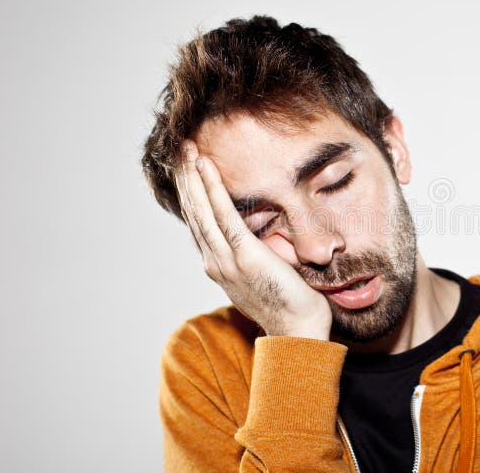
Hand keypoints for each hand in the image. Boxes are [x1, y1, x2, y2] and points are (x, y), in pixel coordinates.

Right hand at [173, 139, 331, 339]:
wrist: (297, 331)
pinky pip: (224, 216)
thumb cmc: (288, 303)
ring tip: (188, 150)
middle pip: (194, 212)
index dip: (192, 192)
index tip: (189, 166)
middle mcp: (215, 260)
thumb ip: (254, 253)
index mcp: (219, 264)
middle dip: (186, 178)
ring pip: (202, 210)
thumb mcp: (263, 274)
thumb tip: (260, 234)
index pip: (199, 221)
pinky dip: (213, 190)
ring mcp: (227, 259)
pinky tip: (206, 167)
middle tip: (182, 148)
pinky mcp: (245, 256)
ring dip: (194, 177)